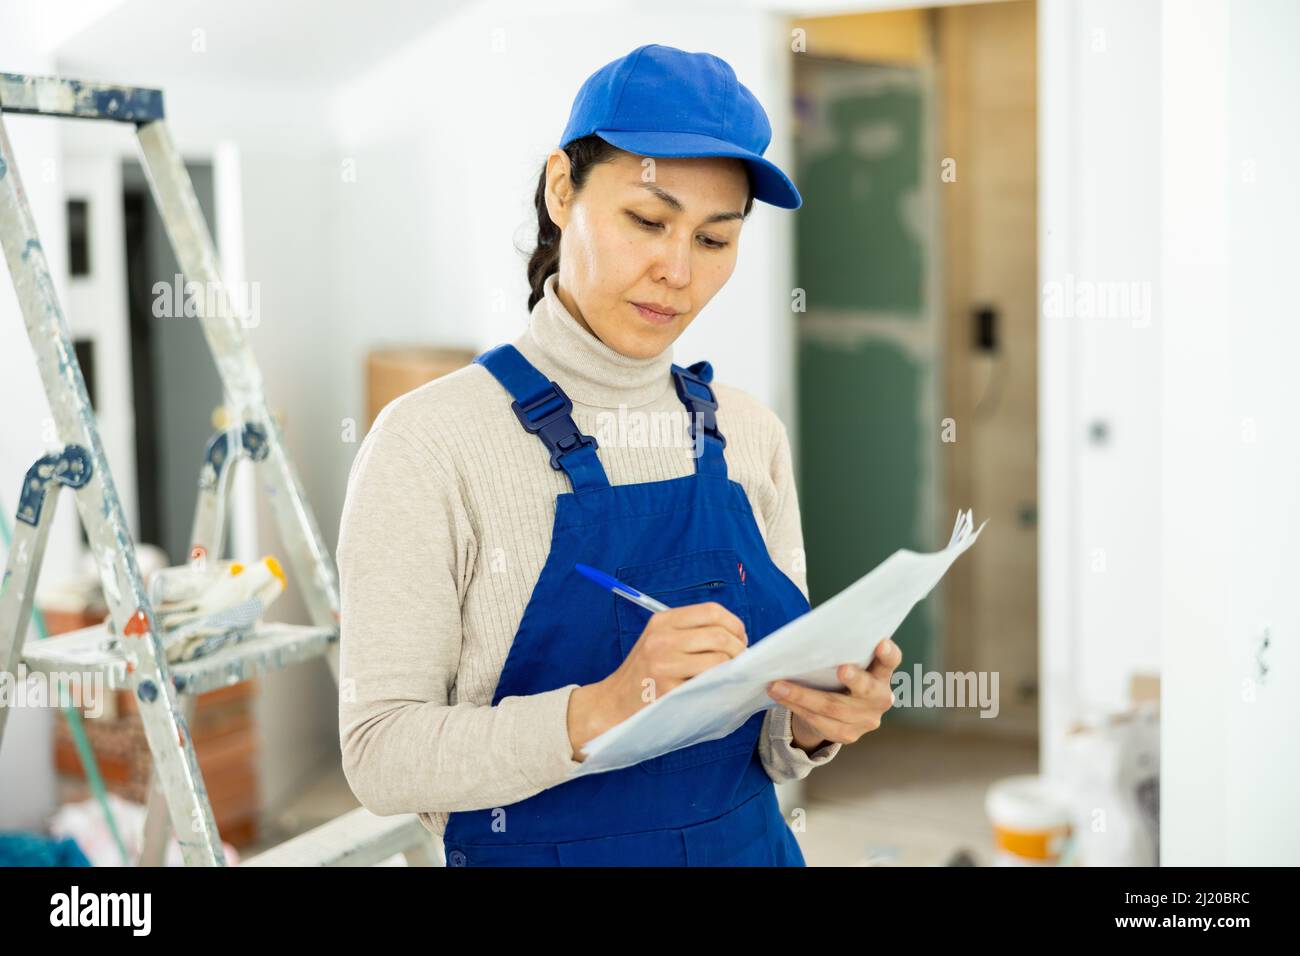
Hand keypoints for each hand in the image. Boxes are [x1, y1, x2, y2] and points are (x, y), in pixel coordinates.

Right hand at [569, 602, 747, 759]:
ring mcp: (664, 664)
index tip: (740, 638)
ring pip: (719, 659)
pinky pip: (709, 683)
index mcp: (663, 621)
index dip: (734, 624)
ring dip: (733, 669)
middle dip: (739, 649)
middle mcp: (662, 638)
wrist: (612, 704)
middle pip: (719, 635)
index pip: (711, 611)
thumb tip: (735, 636)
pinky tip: (718, 688)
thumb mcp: (659, 640)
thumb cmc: (643, 674)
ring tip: (730, 676)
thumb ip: (690, 633)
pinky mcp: (668, 689)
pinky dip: (721, 685)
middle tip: (740, 662)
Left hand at [766, 636, 902, 752]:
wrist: (837, 713)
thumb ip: (840, 654)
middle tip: (842, 669)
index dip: (888, 653)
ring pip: (833, 707)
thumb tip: (808, 638)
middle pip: (866, 689)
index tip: (881, 643)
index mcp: (881, 674)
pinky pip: (820, 721)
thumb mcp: (846, 663)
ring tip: (777, 685)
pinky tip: (781, 698)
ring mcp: (866, 720)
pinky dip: (798, 708)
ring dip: (802, 696)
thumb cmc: (838, 677)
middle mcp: (879, 698)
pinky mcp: (848, 735)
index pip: (890, 661)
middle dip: (854, 678)